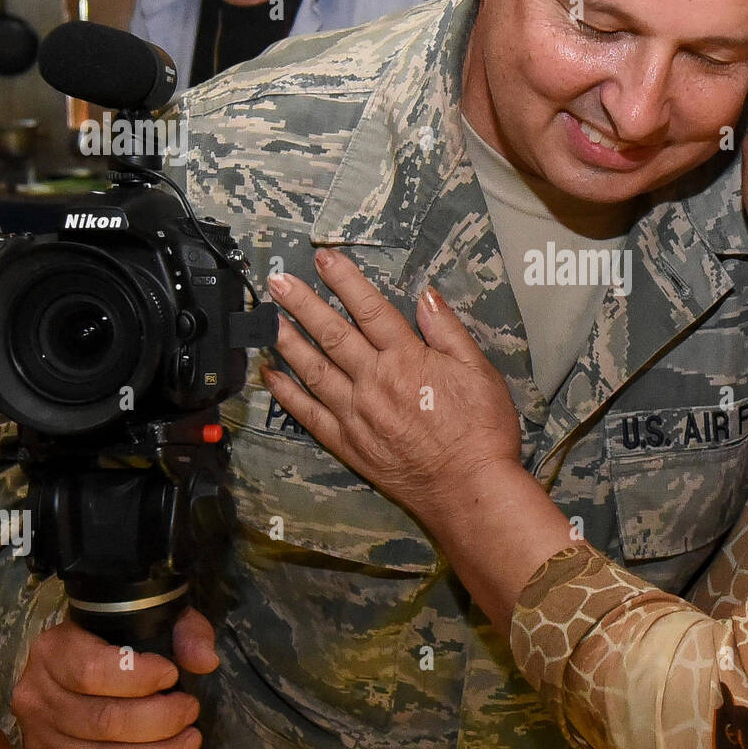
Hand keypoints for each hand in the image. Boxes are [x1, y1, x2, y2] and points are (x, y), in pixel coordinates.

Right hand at [11, 607, 218, 748]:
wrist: (73, 663)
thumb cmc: (118, 639)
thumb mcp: (152, 617)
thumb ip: (184, 631)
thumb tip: (205, 660)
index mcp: (54, 651)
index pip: (92, 671)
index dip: (141, 679)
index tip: (173, 677)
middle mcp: (37, 697)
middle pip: (103, 722)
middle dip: (161, 722)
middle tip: (191, 713)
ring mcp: (38, 741)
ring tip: (188, 742)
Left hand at [264, 251, 521, 536]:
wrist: (469, 489)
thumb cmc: (481, 431)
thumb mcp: (479, 371)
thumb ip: (448, 331)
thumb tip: (426, 295)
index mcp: (408, 359)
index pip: (370, 310)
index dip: (345, 281)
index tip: (324, 258)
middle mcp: (375, 382)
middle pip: (333, 334)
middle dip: (303, 303)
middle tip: (277, 280)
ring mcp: (357, 414)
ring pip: (313, 369)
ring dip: (288, 340)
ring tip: (266, 318)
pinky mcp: (348, 443)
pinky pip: (308, 414)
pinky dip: (286, 393)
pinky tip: (270, 375)